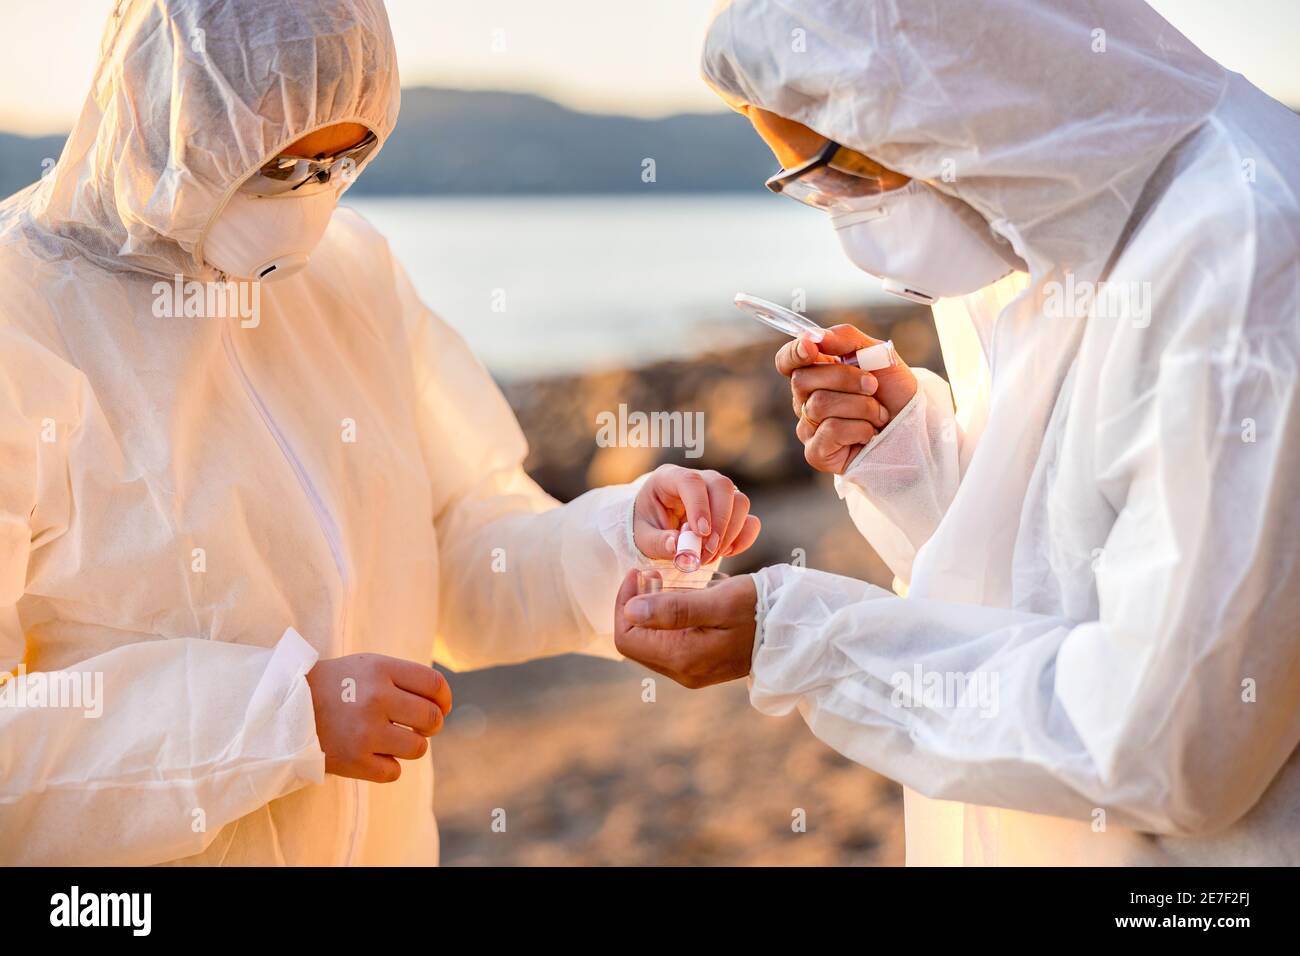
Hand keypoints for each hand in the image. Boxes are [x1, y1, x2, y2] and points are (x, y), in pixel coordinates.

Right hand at [306, 653, 451, 782]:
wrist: (282, 709)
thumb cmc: (334, 686)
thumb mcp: (367, 666)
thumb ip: (403, 678)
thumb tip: (442, 703)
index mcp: (380, 669)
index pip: (434, 684)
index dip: (445, 699)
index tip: (442, 707)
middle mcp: (375, 698)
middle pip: (432, 718)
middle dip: (430, 725)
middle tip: (417, 727)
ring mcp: (364, 731)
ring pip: (418, 748)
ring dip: (410, 747)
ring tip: (392, 741)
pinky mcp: (353, 761)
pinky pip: (394, 772)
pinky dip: (387, 767)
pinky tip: (373, 756)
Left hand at [614, 570, 756, 688]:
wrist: (793, 630)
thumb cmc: (758, 609)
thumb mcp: (717, 601)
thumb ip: (674, 608)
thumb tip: (630, 610)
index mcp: (683, 658)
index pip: (627, 636)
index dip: (624, 602)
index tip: (641, 572)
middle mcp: (683, 671)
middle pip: (635, 641)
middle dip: (636, 606)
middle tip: (653, 574)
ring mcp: (691, 670)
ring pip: (650, 642)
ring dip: (651, 611)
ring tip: (667, 582)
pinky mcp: (700, 663)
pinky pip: (668, 643)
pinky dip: (666, 619)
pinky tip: (682, 598)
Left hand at [633, 463, 760, 563]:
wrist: (657, 527)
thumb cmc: (648, 526)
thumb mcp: (643, 536)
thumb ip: (658, 541)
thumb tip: (677, 546)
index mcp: (669, 477)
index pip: (691, 481)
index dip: (699, 505)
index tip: (700, 533)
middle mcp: (699, 479)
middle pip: (723, 487)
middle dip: (720, 522)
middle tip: (708, 551)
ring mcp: (719, 492)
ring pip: (740, 502)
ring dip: (730, 533)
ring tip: (710, 556)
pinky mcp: (733, 510)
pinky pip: (750, 520)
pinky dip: (743, 539)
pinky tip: (726, 552)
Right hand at [775, 324, 918, 473]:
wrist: (917, 428)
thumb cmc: (894, 392)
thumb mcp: (878, 354)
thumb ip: (846, 338)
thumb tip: (815, 336)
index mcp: (816, 373)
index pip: (787, 361)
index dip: (793, 353)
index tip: (811, 347)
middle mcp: (806, 401)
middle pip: (802, 380)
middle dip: (846, 378)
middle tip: (873, 386)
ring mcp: (809, 428)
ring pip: (820, 405)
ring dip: (862, 406)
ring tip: (879, 415)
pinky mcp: (817, 453)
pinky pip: (830, 430)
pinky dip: (860, 428)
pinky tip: (870, 434)